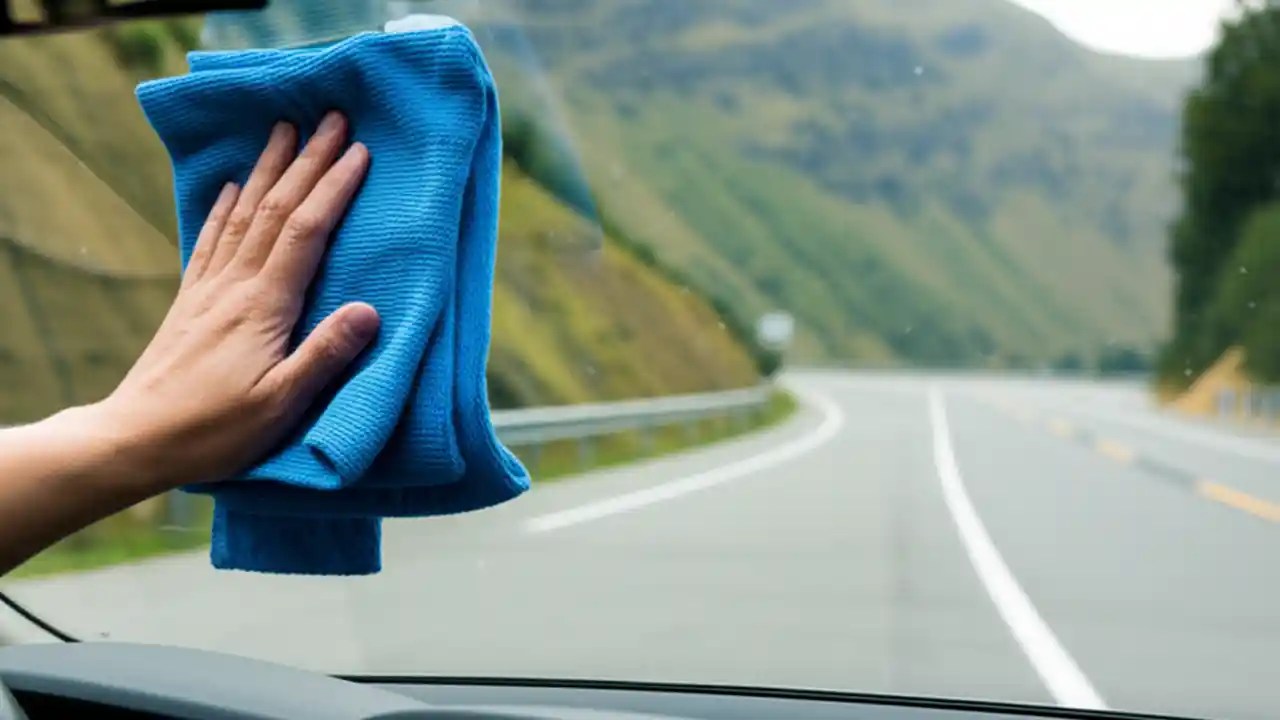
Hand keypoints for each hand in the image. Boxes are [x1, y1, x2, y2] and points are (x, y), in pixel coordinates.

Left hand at [95, 111, 378, 490]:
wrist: (135, 438)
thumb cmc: (216, 430)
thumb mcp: (282, 404)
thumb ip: (325, 355)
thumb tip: (370, 309)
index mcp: (265, 307)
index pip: (306, 232)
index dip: (333, 188)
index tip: (359, 151)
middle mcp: (235, 286)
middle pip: (276, 209)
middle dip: (308, 160)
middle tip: (331, 117)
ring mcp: (208, 290)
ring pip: (244, 215)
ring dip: (268, 170)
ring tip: (284, 130)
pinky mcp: (190, 302)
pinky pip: (210, 241)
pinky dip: (224, 208)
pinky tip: (232, 188)